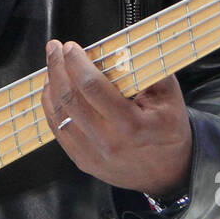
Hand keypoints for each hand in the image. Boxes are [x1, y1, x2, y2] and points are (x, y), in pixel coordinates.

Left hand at [40, 40, 191, 196]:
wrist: (169, 172)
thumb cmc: (168, 128)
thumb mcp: (169, 95)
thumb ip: (144, 68)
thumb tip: (117, 46)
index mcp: (132, 125)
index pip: (92, 87)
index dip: (76, 63)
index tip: (70, 46)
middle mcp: (108, 142)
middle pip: (70, 99)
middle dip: (58, 68)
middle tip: (54, 48)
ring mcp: (92, 155)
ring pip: (59, 114)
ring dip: (51, 85)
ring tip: (52, 65)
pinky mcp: (82, 161)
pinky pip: (58, 130)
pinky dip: (50, 106)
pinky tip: (51, 90)